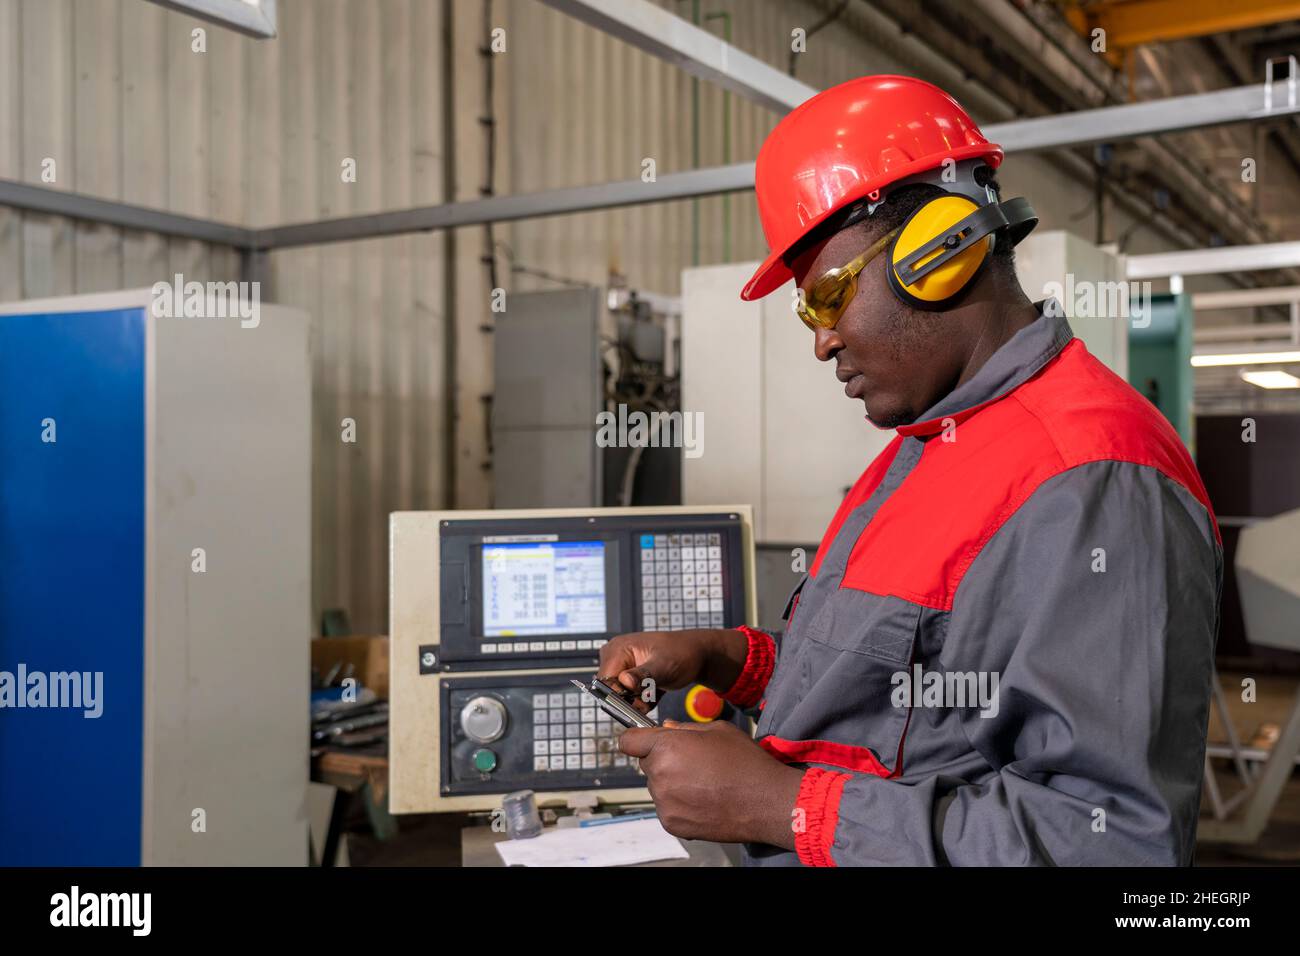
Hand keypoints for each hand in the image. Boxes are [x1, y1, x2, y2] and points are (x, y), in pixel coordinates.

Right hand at [598, 628, 747, 711]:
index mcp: (618, 649)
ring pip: (622, 697)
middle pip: (612, 691)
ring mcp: (624, 668)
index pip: (605, 681)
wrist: (698, 654)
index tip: (637, 701)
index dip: (619, 695)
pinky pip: (631, 698)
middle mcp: (617, 658)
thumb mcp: (664, 666)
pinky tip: (656, 693)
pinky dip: (644, 701)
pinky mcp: (631, 678)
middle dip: (631, 700)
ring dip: (639, 702)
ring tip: (655, 693)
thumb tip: (624, 682)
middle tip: (650, 696)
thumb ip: (643, 676)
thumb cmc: (683, 653)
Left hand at [619, 720, 803, 847]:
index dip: (637, 738)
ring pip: (657, 786)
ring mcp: (664, 802)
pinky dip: (679, 803)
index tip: (643, 740)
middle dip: (662, 760)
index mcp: (666, 747)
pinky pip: (667, 807)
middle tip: (691, 761)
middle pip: (646, 763)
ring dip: (672, 782)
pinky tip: (703, 799)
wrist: (765, 801)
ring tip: (703, 782)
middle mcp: (660, 775)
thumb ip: (685, 728)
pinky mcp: (671, 823)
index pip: (628, 741)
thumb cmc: (745, 763)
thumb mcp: (717, 730)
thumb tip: (666, 728)